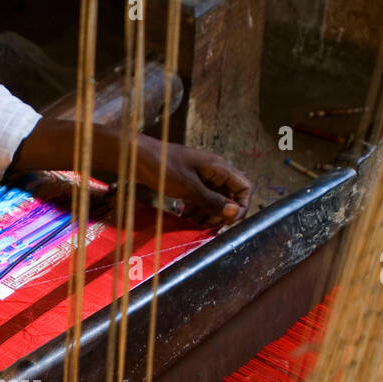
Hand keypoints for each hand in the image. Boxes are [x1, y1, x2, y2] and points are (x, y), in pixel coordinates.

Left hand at [136, 140, 251, 225]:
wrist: (137, 157)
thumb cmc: (163, 167)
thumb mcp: (189, 187)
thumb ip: (212, 201)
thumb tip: (235, 213)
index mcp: (220, 168)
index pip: (245, 187)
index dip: (242, 206)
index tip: (229, 222)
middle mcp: (214, 172)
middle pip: (229, 197)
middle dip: (221, 213)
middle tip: (207, 225)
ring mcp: (201, 177)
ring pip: (214, 200)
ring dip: (207, 213)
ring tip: (193, 221)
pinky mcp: (189, 183)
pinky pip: (200, 199)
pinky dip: (196, 209)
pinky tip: (185, 215)